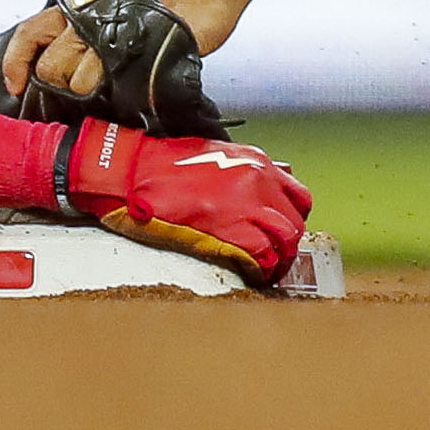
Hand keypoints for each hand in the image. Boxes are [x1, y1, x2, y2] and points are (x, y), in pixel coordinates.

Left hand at [0, 0, 236, 102]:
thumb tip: (53, 69)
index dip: (16, 63)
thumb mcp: (103, 12)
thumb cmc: (150, 8)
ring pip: (76, 81)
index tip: (16, 85)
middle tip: (82, 82)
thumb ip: (76, 35)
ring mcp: (104, 36)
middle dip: (61, 84)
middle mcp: (82, 18)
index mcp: (72, 7)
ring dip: (90, 90)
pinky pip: (107, 85)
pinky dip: (113, 92)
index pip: (27, 34)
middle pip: (49, 68)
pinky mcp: (127, 54)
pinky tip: (127, 80)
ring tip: (113, 76)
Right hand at [60, 120, 313, 283]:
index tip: (278, 234)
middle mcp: (261, 180)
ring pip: (287, 241)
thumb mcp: (212, 155)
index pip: (298, 198)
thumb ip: (241, 173)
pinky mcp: (232, 229)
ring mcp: (249, 204)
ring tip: (262, 272)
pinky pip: (264, 257)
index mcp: (257, 162)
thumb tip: (257, 194)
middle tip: (271, 260)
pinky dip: (261, 269)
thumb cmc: (162, 164)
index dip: (290, 220)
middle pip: (295, 223)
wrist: (132, 171)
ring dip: (277, 261)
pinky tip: (249, 274)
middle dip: (286, 245)